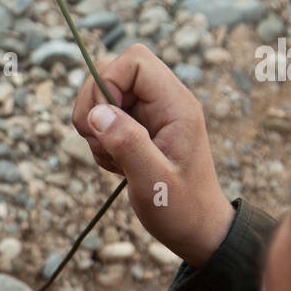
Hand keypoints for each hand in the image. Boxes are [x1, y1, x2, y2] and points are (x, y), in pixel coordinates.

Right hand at [72, 44, 235, 267]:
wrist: (197, 230)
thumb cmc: (182, 209)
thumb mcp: (154, 182)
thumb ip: (128, 143)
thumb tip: (97, 114)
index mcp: (176, 105)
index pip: (135, 60)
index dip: (108, 82)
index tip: (107, 120)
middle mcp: (164, 102)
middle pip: (112, 71)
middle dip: (93, 104)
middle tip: (100, 140)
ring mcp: (150, 114)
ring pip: (103, 95)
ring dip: (94, 125)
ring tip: (113, 159)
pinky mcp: (138, 128)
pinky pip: (104, 117)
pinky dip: (99, 139)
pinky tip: (117, 164)